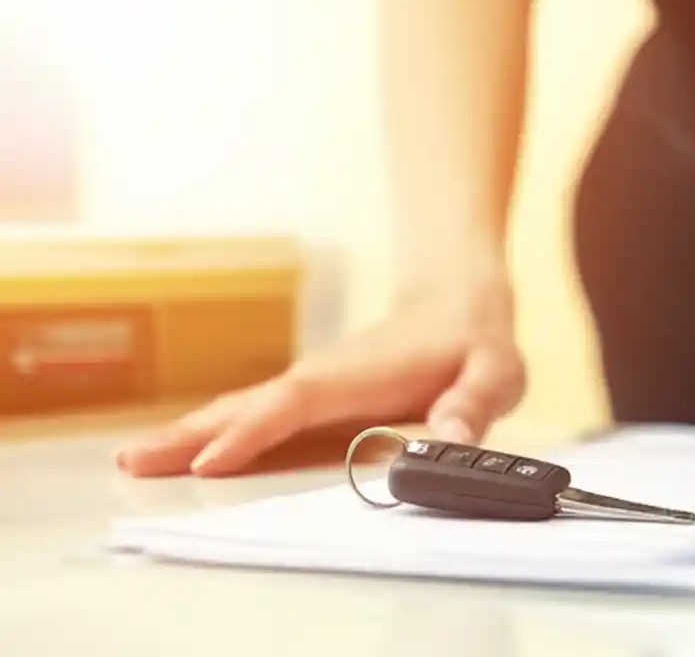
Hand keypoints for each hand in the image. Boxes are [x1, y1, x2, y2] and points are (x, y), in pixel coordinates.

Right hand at [115, 267, 524, 476]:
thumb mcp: (494, 372)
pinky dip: (214, 431)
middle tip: (130, 465)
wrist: (459, 299)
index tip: (209, 461)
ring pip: (240, 409)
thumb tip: (451, 435)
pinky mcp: (312, 395)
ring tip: (133, 463)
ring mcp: (312, 385)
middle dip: (191, 436)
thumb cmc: (474, 341)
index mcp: (358, 376)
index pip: (295, 404)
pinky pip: (253, 414)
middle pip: (246, 406)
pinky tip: (184, 453)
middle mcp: (323, 378)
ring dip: (188, 434)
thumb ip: (474, 403)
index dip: (253, 432)